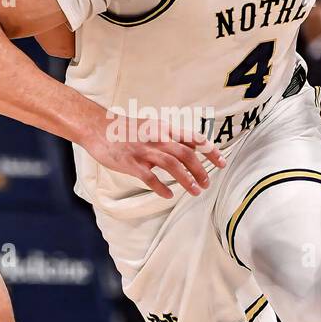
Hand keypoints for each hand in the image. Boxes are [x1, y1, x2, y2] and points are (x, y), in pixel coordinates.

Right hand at [85, 114, 226, 198]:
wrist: (98, 127)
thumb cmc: (127, 129)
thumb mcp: (152, 126)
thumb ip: (170, 136)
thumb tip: (190, 146)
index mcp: (164, 128)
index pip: (194, 138)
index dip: (210, 151)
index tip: (222, 162)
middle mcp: (157, 138)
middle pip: (186, 154)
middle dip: (201, 170)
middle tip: (207, 183)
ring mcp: (144, 150)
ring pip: (172, 166)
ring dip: (187, 180)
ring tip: (196, 191)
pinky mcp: (131, 163)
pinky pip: (150, 178)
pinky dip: (162, 187)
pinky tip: (169, 195)